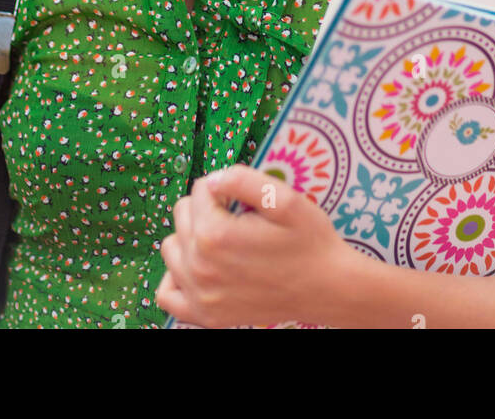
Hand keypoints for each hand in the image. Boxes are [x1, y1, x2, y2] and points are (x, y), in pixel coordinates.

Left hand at [155, 164, 347, 328]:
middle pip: (182, 215)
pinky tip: (201, 266)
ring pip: (171, 248)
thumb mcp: (285, 199)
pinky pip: (167, 293)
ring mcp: (200, 296)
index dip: (223, 188)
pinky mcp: (205, 316)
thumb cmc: (309, 240)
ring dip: (190, 238)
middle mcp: (200, 268)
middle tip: (237, 219)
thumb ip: (242, 179)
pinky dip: (177, 276)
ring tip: (222, 240)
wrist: (327, 287)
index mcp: (215, 235)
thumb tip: (211, 180)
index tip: (244, 201)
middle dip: (206, 208)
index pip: (199, 190)